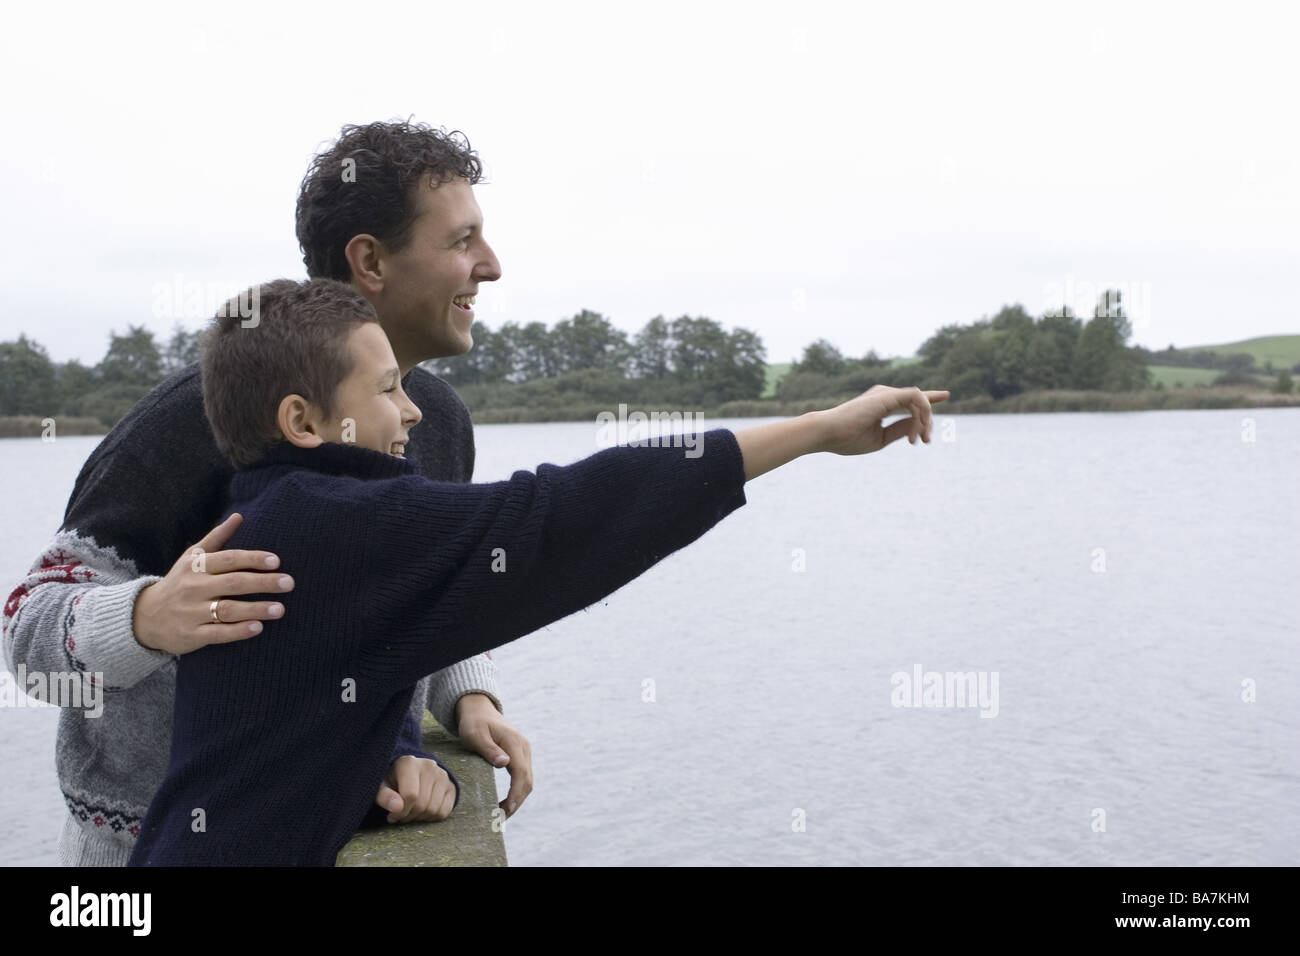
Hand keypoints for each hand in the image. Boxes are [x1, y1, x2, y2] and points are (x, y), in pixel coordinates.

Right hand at [132, 513, 293, 653]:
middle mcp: (194, 588)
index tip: (276, 561)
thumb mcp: (192, 558)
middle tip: (289, 583)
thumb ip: (217, 538)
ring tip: (280, 609)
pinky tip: (258, 628)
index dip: (253, 559)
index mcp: (197, 567)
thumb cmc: (179, 582)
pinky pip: (218, 633)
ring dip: (256, 609)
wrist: (145, 617)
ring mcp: (192, 612)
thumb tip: (239, 516)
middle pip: (233, 583)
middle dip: (263, 582)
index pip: (229, 559)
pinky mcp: (192, 635)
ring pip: (228, 609)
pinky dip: (238, 631)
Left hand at [375, 756, 455, 823]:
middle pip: (422, 804)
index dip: (400, 812)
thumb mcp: (381, 787)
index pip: (410, 795)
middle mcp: (429, 766)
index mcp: (409, 763)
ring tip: (410, 812)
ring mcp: (442, 775)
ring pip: (434, 810)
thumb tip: (397, 808)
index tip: (392, 815)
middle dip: (408, 816)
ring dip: (419, 818)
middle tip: (400, 815)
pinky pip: (444, 811)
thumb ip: (384, 796)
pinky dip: (432, 817)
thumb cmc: (391, 781)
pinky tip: (422, 811)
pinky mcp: (451, 785)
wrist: (408, 772)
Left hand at [455, 693, 532, 817]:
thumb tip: (504, 764)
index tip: (507, 809)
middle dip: (517, 801)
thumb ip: (489, 749)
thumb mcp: (475, 735)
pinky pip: (523, 776)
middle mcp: (523, 747)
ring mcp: (524, 751)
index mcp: (514, 743)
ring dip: (518, 798)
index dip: (516, 794)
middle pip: (527, 780)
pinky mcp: (520, 755)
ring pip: (527, 780)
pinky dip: (517, 791)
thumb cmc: (473, 723)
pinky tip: (506, 801)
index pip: (521, 773)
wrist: (478, 709)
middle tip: (501, 818)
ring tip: (502, 813)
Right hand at [818, 385, 949, 455]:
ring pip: (919, 401)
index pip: (911, 399)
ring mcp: (886, 393)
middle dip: (926, 423)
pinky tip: (916, 429)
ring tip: (917, 440)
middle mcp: (885, 395)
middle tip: (924, 442)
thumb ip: (899, 430)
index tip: (946, 394)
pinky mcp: (888, 394)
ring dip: (924, 421)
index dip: (929, 398)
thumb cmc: (847, 439)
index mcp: (881, 404)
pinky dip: (921, 413)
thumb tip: (916, 426)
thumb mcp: (880, 439)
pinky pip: (916, 397)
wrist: (828, 433)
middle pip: (918, 404)